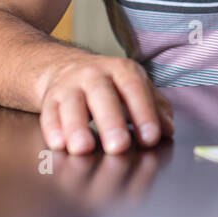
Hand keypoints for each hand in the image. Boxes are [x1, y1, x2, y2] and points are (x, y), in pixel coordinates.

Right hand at [36, 55, 172, 154]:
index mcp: (122, 70)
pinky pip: (49, 113)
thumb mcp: (136, 89)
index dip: (144, 113)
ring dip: (77, 127)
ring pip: (72, 104)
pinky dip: (52, 129)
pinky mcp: (50, 99)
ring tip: (83, 148)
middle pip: (102, 95)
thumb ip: (155, 108)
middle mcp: (95, 74)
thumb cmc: (110, 85)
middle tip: (118, 146)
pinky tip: (58, 145)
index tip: (151, 138)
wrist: (65, 68)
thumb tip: (168, 129)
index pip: (135, 89)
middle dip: (111, 122)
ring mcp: (70, 86)